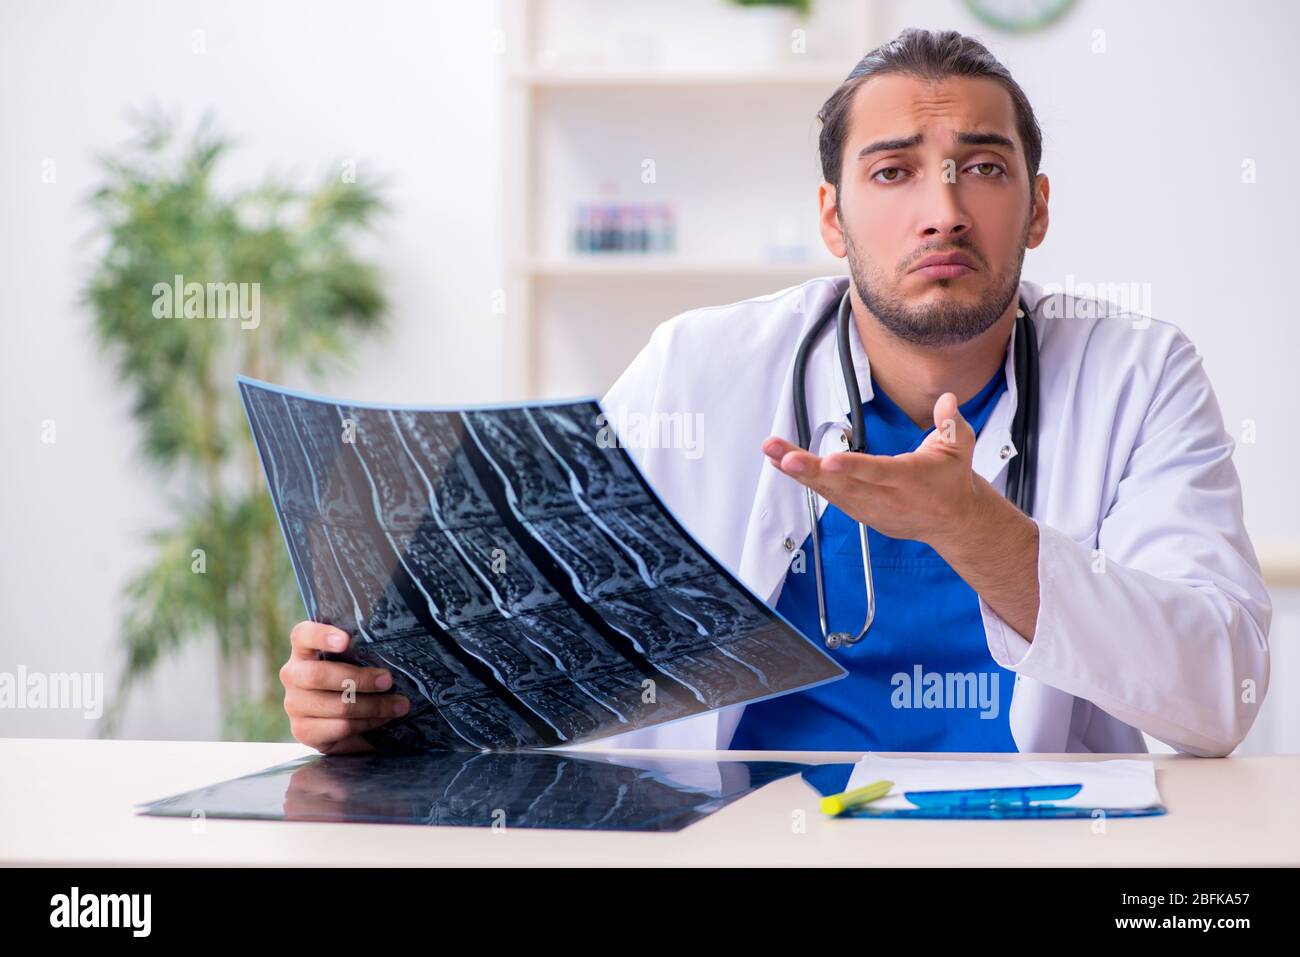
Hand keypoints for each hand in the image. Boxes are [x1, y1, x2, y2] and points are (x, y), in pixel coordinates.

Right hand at [280, 621, 408, 753]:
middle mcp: (293, 675)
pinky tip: (382, 719)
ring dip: (374, 706)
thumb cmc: (350, 682)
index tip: (346, 640)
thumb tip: (394, 653)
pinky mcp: (303, 731)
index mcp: (303, 651)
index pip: (303, 635)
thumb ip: (360, 654)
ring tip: (399, 705)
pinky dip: (367, 723)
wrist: (336, 723)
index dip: (321, 636)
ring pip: (338, 705)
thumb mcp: (352, 663)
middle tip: (387, 681)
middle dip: (360, 679)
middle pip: (319, 675)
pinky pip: (341, 727)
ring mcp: (294, 705)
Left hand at [763, 391, 988, 547]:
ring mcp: (869, 507)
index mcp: (910, 479)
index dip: (853, 468)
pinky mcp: (858, 511)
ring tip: (772, 453)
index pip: (878, 473)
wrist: (952, 521)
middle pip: (843, 484)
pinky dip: (804, 481)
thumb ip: (951, 423)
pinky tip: (781, 465)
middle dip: (810, 470)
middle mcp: (885, 497)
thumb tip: (948, 400)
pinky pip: (827, 495)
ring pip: (829, 490)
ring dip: (799, 473)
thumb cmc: (951, 480)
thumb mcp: (961, 448)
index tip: (829, 461)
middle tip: (783, 457)